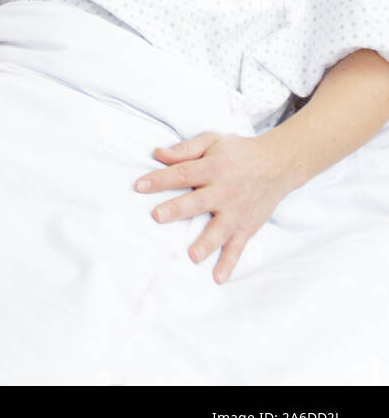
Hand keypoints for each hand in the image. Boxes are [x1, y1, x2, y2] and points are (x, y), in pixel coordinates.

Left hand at [134, 131, 291, 283]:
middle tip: (157, 216)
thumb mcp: (212, 140)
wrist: (277, 164)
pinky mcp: (247, 226)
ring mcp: (237, 211)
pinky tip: (218, 277)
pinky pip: (237, 247)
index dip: (161, 179)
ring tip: (192, 255)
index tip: (139, 186)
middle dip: (178, 209)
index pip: (183, 173)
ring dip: (206, 243)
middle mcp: (225, 191)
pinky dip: (229, 263)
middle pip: (198, 201)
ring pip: (220, 229)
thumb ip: (185, 149)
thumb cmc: (238, 152)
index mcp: (213, 168)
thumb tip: (157, 154)